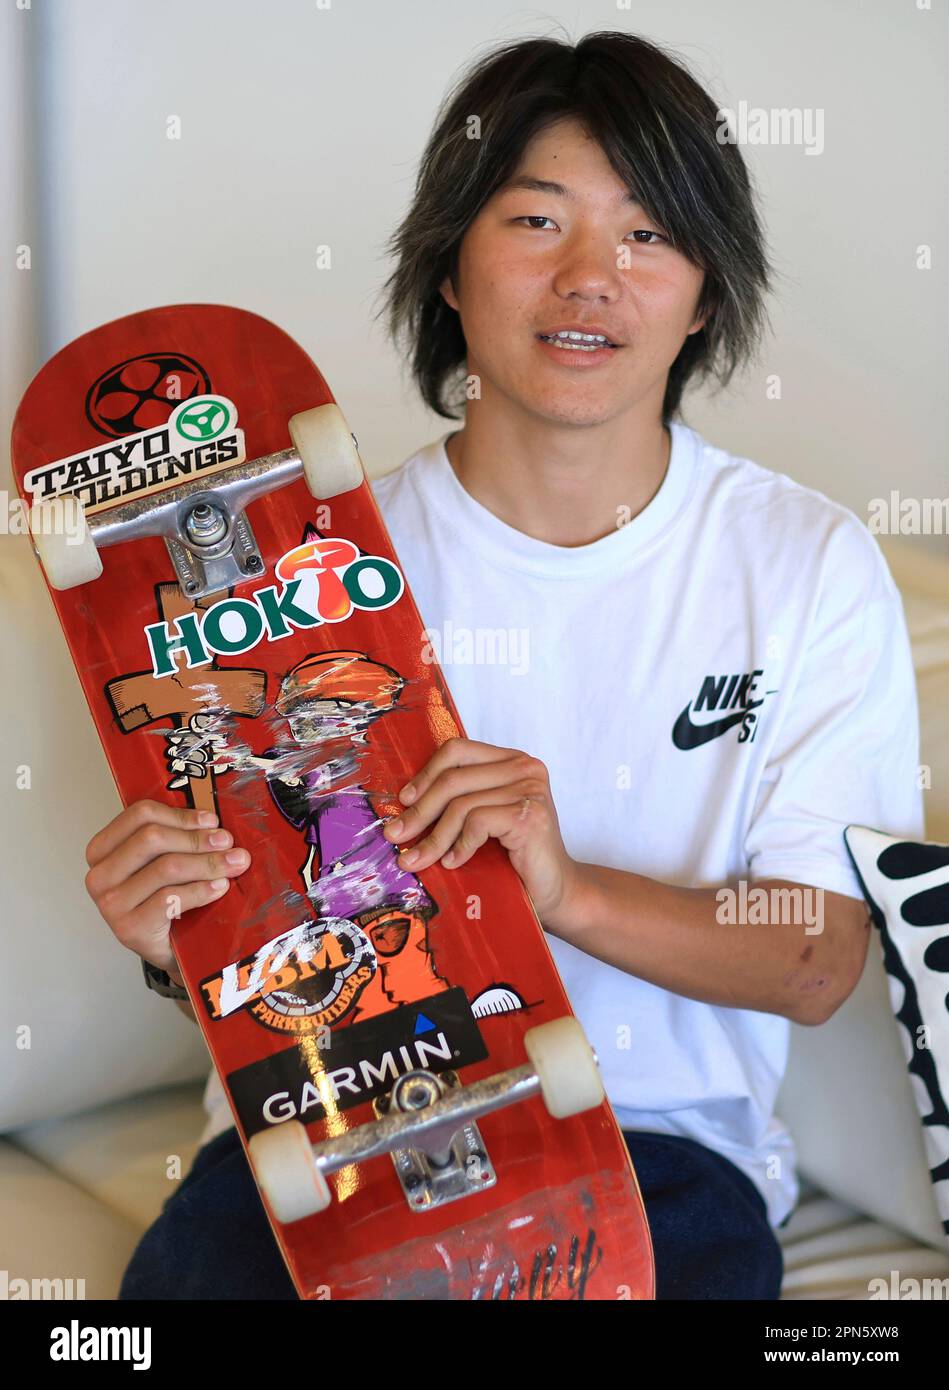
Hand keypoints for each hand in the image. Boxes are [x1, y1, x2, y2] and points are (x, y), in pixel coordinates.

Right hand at [84, 800, 251, 984]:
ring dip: (207, 863)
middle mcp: (99, 875)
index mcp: (102, 849)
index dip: (180, 815)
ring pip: (166, 867)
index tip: (211, 821)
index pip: (140, 815)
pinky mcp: (129, 928)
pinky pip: (171, 898)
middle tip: (227, 842)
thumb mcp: (162, 861)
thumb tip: (214, 824)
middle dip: (197, 839)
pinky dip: (201, 890)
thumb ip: (177, 837)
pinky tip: (219, 887)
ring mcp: (110, 904)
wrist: (166, 948)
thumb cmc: (163, 899)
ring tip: (232, 864)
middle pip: (153, 838)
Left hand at [382, 736, 584, 933]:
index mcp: (511, 760)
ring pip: (461, 804)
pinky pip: (477, 823)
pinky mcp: (529, 816)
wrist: (557, 891)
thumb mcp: (484, 819)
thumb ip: (458, 801)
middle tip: (396, 835)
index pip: (457, 750)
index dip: (425, 774)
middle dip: (419, 811)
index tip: (404, 800)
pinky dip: (459, 846)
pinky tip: (454, 863)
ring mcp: (530, 789)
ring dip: (433, 837)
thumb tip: (403, 805)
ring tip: (418, 859)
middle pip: (453, 779)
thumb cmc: (516, 857)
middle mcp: (525, 767)